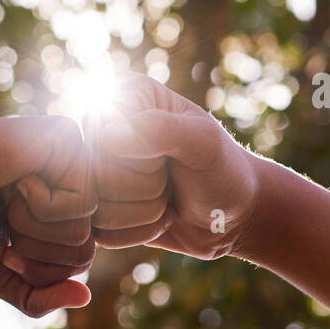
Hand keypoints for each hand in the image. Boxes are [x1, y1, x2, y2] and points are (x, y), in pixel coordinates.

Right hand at [0, 116, 96, 316]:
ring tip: (6, 197)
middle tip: (4, 225)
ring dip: (33, 228)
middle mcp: (70, 182)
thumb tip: (85, 298)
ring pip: (84, 229)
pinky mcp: (69, 139)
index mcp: (58, 208)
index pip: (80, 261)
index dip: (38, 271)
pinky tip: (15, 179)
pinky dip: (40, 204)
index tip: (4, 250)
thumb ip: (37, 296)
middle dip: (37, 254)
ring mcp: (73, 158)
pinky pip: (81, 201)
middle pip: (86, 250)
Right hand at [93, 74, 260, 259]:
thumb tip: (107, 136)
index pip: (102, 137)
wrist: (234, 214)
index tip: (170, 155)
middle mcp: (102, 128)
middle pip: (96, 177)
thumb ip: (161, 130)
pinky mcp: (98, 208)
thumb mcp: (202, 143)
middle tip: (170, 180)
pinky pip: (100, 233)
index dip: (141, 159)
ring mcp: (95, 170)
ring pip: (96, 209)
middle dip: (145, 189)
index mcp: (124, 95)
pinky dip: (138, 232)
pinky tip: (159, 217)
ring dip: (144, 213)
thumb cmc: (222, 171)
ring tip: (167, 198)